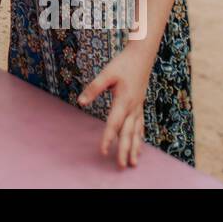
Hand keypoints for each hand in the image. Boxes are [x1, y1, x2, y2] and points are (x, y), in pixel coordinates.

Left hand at [78, 43, 154, 168]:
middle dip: (125, 150)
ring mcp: (138, 107)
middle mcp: (133, 107)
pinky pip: (140, 126)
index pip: (114, 123)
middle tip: (122, 165)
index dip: (108, 138)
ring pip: (136, 132)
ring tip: (133, 163)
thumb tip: (80, 102)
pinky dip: (139, 138)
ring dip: (135, 148)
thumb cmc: (123, 64)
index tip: (103, 150)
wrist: (142, 56)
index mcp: (124, 100)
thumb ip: (93, 88)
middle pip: (128, 133)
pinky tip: (139, 146)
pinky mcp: (140, 105)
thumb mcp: (106, 74)